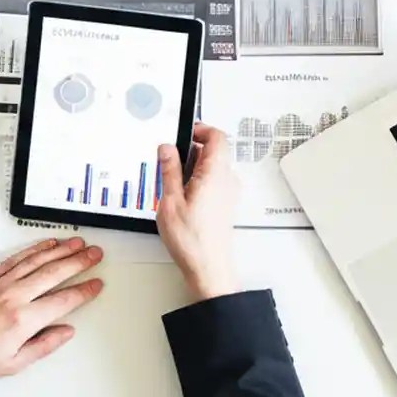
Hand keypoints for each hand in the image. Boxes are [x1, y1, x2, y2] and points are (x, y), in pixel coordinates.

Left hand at [0, 238, 104, 396]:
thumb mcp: (11, 364)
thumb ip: (44, 346)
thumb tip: (65, 332)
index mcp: (22, 321)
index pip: (63, 301)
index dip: (84, 291)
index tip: (96, 284)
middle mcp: (12, 297)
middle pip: (54, 273)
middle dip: (79, 262)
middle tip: (96, 254)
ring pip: (36, 261)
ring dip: (60, 250)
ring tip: (78, 244)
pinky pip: (15, 259)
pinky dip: (33, 250)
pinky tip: (46, 245)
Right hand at [156, 123, 240, 301]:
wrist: (208, 267)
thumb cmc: (192, 240)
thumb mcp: (170, 200)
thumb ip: (169, 170)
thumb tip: (166, 148)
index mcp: (216, 173)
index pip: (217, 136)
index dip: (200, 128)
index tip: (183, 132)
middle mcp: (227, 180)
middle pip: (214, 150)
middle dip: (191, 149)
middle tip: (170, 159)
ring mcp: (229, 192)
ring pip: (213, 166)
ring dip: (194, 166)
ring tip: (173, 182)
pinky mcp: (226, 203)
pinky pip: (214, 180)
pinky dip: (198, 179)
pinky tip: (182, 195)